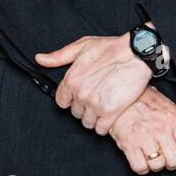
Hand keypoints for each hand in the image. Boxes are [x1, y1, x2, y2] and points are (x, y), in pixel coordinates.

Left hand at [36, 33, 152, 133]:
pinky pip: (101, 130)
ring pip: (87, 123)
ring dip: (94, 117)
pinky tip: (109, 114)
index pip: (61, 101)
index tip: (79, 94)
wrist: (136, 53)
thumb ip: (59, 56)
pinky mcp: (111, 113)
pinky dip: (104, 125)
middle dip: (84, 106)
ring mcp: (95, 105)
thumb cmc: (111, 48)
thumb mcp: (82, 46)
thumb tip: (40, 59)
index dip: (70, 98)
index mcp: (71, 80)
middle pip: (75, 112)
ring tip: (103, 105)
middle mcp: (80, 95)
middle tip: (96, 97)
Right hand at [109, 86, 175, 174]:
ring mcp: (144, 137)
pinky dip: (141, 167)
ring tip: (152, 155)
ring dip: (156, 165)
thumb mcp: (172, 110)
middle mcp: (160, 129)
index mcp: (174, 121)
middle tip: (167, 157)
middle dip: (173, 163)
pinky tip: (141, 158)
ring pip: (158, 166)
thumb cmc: (148, 102)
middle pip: (175, 161)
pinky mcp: (128, 144)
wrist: (122, 95)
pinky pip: (140, 168)